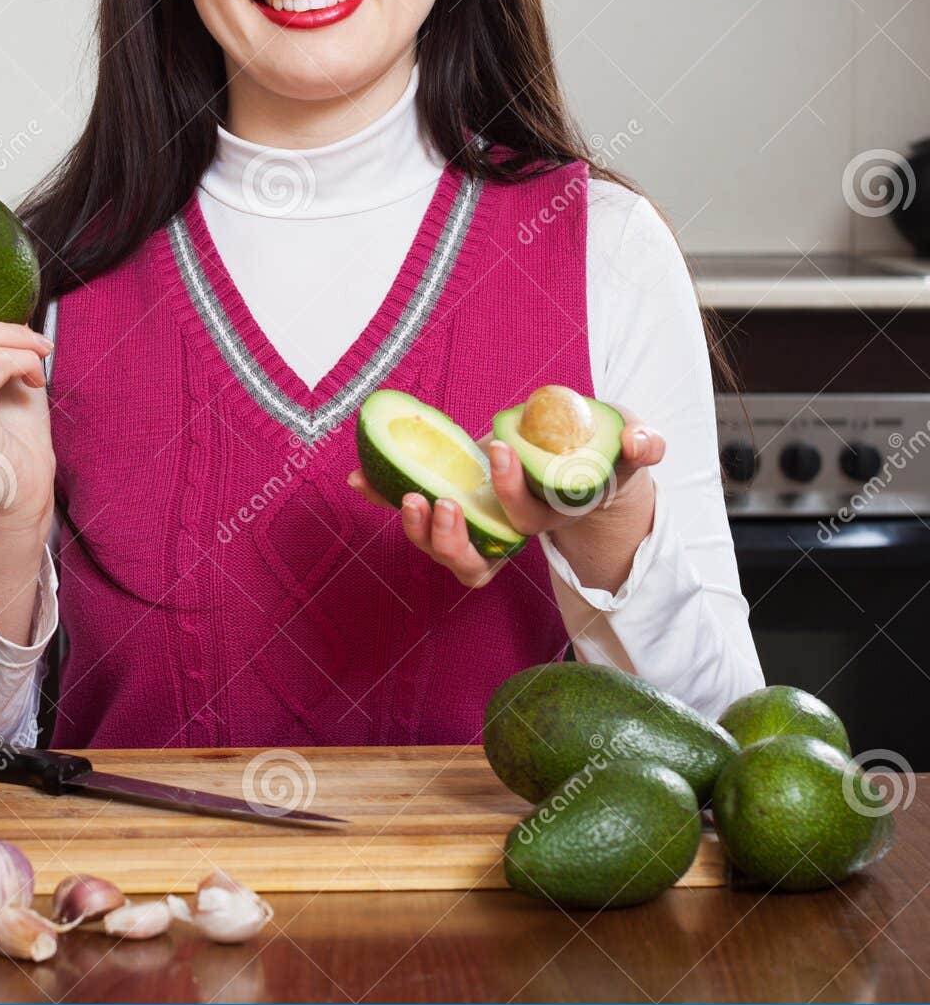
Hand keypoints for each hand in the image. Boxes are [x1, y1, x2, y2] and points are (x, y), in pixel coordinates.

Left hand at [347, 416, 664, 588]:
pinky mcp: (448, 505)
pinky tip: (356, 479)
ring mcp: (474, 525)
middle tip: (443, 500)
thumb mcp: (627, 448)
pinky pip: (412, 511)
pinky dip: (382, 496)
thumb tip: (647, 442)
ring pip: (441, 552)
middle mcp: (505, 533)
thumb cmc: (599, 458)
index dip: (511, 491)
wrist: (573, 464)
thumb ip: (642, 445)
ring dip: (417, 530)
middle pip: (474, 562)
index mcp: (545, 517)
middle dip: (454, 538)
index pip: (526, 519)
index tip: (501, 451)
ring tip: (406, 496)